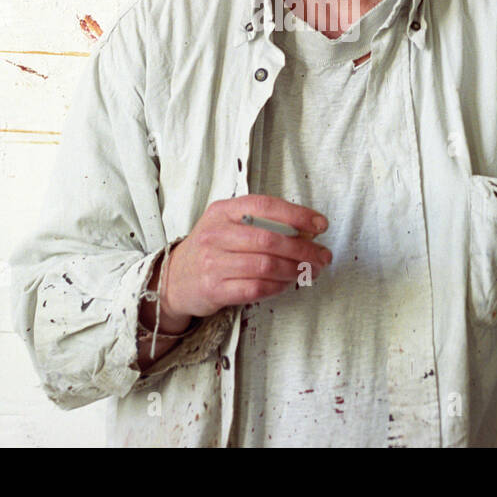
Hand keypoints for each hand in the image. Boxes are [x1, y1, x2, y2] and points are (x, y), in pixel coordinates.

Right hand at [156, 195, 331, 322]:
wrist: (174, 279)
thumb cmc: (211, 249)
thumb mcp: (227, 225)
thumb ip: (260, 222)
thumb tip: (307, 229)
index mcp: (222, 211)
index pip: (265, 206)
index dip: (297, 214)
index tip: (321, 225)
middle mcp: (216, 234)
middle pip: (270, 240)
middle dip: (304, 249)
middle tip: (323, 256)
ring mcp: (213, 263)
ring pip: (266, 266)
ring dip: (295, 270)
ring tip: (310, 271)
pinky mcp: (215, 289)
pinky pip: (256, 288)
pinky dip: (279, 286)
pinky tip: (288, 283)